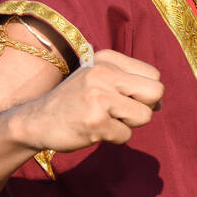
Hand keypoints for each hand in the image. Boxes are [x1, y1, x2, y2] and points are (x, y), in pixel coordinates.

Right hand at [19, 49, 163, 151]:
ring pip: (144, 116)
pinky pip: (126, 135)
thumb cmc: (75, 102)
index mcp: (107, 59)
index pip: (154, 75)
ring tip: (104, 119)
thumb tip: (162, 103)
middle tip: (120, 112)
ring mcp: (99, 97)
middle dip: (144, 107)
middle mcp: (104, 73)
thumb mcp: (99, 79)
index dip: (147, 93)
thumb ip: (130, 83)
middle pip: (156, 92)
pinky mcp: (96, 121)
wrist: (35, 121)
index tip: (127, 99)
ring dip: (128, 124)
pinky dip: (114, 138)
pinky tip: (93, 130)